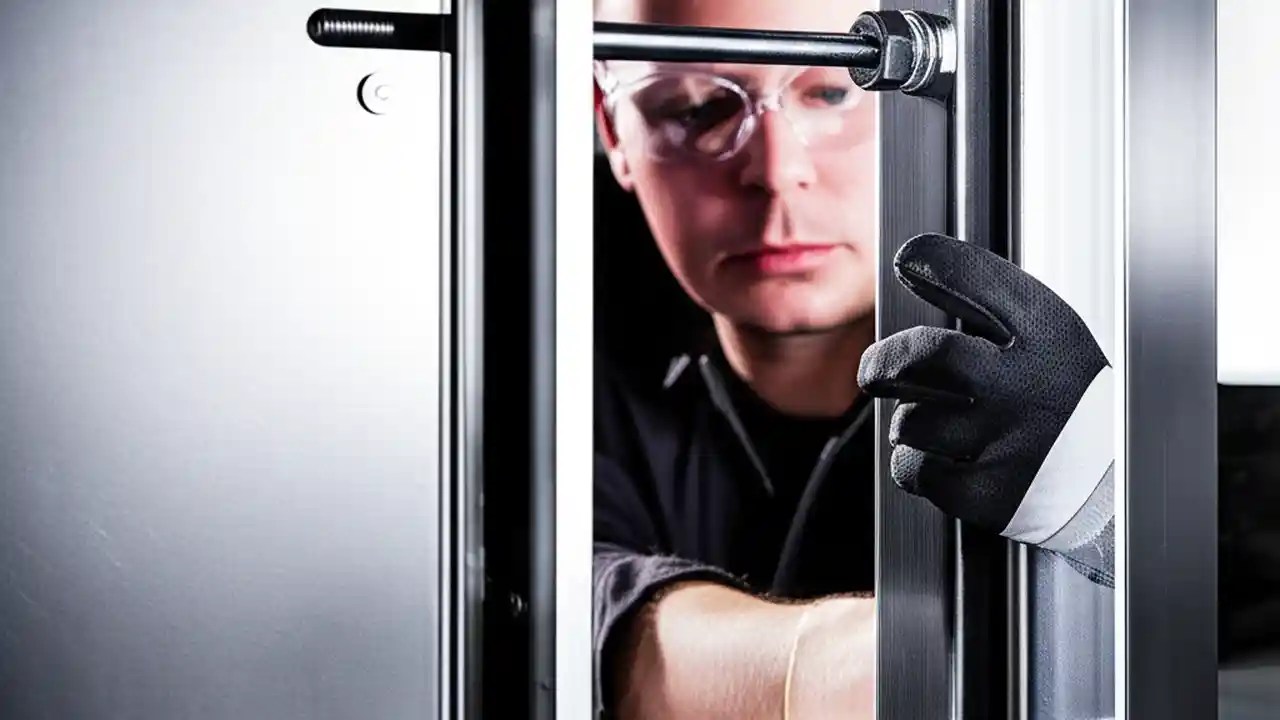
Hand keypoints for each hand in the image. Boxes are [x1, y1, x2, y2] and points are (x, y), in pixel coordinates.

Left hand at [857, 233, 1113, 548]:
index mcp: (1049, 335)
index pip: (971, 275)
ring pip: (911, 420)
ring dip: (910, 421)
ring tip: (939, 424)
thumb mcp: (1051, 338)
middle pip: (921, 355)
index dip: (928, 261)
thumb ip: (991, 304)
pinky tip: (941, 458)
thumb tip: (913, 264)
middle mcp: (1027, 384)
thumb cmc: (1067, 403)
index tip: (907, 262)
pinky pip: (913, 469)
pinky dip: (913, 465)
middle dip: (884, 361)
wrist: (1117, 485)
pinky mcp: (989, 493)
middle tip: (877, 370)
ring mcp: (1008, 442)